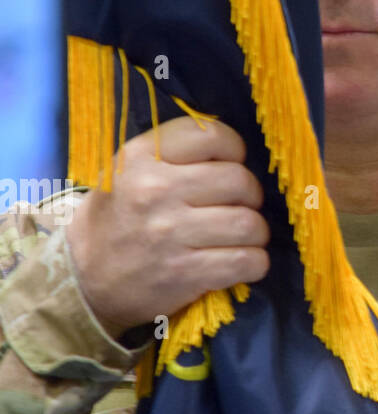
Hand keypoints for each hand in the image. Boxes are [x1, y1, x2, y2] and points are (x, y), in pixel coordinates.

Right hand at [67, 118, 269, 341]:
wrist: (86, 278)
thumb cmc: (118, 219)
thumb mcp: (128, 171)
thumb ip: (173, 154)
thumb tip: (234, 153)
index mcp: (141, 157)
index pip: (211, 135)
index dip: (233, 150)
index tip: (227, 166)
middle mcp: (155, 190)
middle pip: (239, 180)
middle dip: (249, 195)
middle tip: (238, 206)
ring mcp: (170, 233)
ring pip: (249, 223)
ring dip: (255, 232)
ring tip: (242, 237)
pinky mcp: (186, 273)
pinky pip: (247, 261)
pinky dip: (254, 262)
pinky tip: (241, 261)